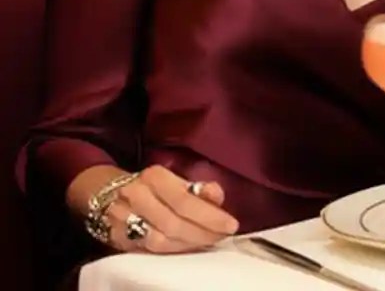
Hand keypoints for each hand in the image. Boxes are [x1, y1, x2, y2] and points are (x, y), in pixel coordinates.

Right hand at [104, 166, 239, 252]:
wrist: (111, 194)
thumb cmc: (156, 189)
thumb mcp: (179, 182)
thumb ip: (201, 189)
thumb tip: (216, 194)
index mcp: (155, 176)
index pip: (184, 200)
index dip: (209, 216)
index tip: (231, 225)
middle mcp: (136, 194)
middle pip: (173, 222)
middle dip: (202, 233)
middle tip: (221, 237)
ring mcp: (121, 216)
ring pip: (159, 240)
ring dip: (188, 244)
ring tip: (207, 242)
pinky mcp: (115, 236)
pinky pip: (148, 249)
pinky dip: (172, 250)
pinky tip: (187, 247)